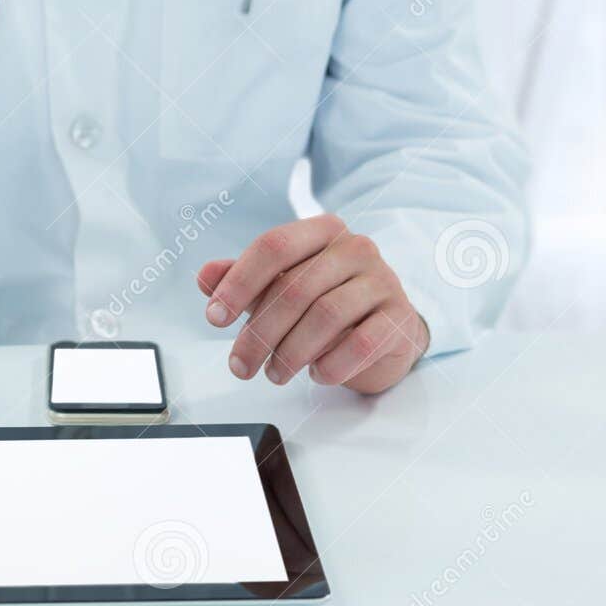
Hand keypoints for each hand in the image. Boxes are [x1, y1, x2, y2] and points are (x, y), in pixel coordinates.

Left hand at [197, 214, 428, 394]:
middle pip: (295, 287)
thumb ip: (242, 279)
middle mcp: (355, 248)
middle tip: (240, 366)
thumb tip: (204, 276)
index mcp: (321, 231)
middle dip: (259, 333)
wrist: (385, 331)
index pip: (273, 246)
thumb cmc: (325, 302)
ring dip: (290, 352)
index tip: (214, 317)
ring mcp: (383, 281)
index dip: (238, 282)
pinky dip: (330, 364)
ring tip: (274, 374)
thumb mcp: (280, 287)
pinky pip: (361, 342)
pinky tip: (315, 374)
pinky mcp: (400, 318)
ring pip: (325, 315)